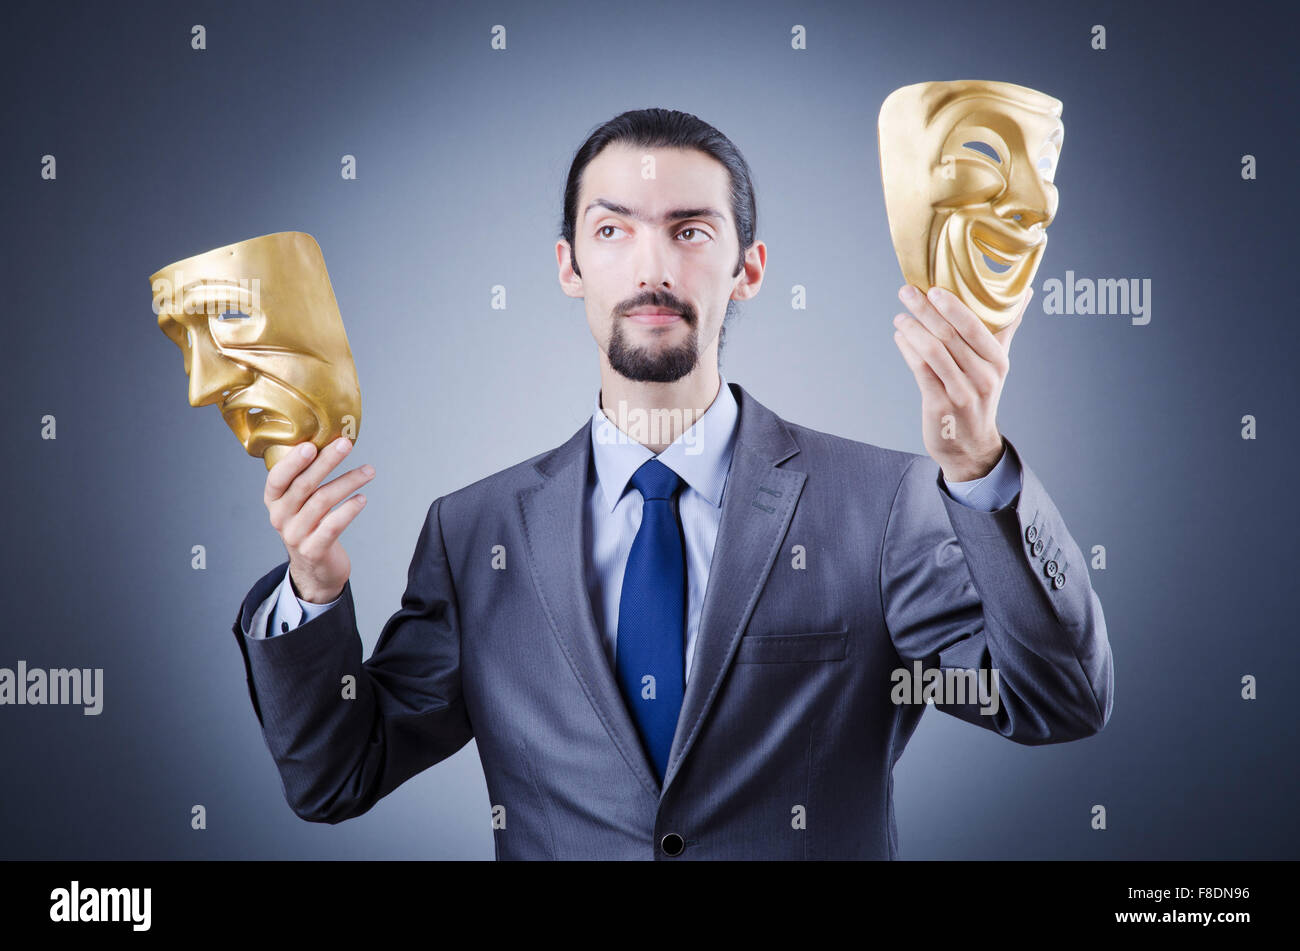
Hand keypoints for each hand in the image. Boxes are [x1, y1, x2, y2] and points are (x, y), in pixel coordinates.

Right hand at [264, 436, 375, 603]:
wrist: (313, 570)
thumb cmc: (310, 525)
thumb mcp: (300, 502)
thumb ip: (305, 477)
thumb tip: (330, 442)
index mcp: (274, 501)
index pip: (277, 478)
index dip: (293, 462)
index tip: (311, 444)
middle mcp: (280, 517)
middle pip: (303, 485)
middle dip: (327, 462)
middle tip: (346, 445)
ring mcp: (296, 535)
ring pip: (322, 502)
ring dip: (348, 482)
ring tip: (369, 471)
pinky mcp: (314, 550)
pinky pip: (333, 526)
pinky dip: (349, 510)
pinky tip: (362, 498)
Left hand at [892, 284, 1029, 481]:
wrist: (971, 445)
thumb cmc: (981, 396)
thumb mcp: (997, 363)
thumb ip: (1005, 328)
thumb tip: (1025, 292)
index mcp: (998, 362)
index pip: (975, 327)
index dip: (953, 306)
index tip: (933, 288)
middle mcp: (983, 377)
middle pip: (950, 335)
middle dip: (925, 310)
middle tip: (906, 292)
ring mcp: (961, 393)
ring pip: (933, 352)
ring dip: (912, 330)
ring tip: (900, 317)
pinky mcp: (940, 406)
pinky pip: (921, 371)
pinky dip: (908, 350)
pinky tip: (901, 337)